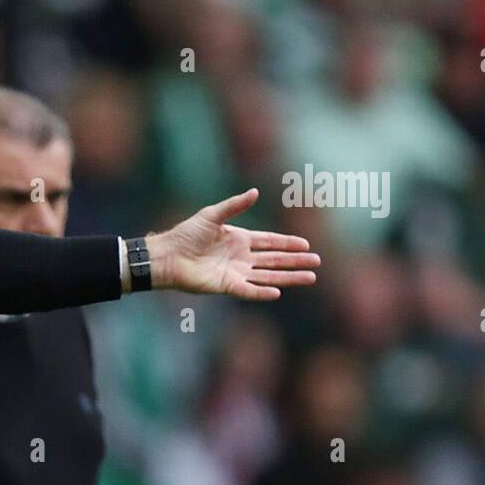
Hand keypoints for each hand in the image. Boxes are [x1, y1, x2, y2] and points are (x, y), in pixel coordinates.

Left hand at [147, 188, 319, 299]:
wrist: (167, 254)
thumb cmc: (186, 233)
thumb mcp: (212, 215)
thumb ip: (234, 205)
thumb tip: (255, 192)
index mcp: (239, 239)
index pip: (270, 242)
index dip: (288, 243)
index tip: (306, 245)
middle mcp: (241, 257)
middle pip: (274, 260)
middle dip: (295, 261)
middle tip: (317, 262)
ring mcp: (235, 272)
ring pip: (268, 276)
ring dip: (288, 277)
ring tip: (310, 277)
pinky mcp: (226, 285)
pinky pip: (248, 290)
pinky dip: (262, 292)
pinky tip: (278, 292)